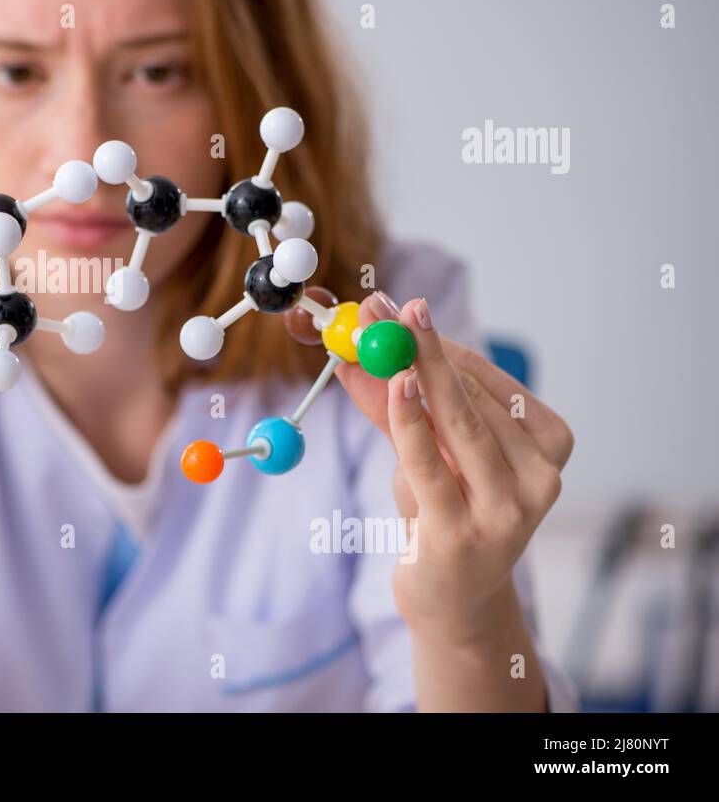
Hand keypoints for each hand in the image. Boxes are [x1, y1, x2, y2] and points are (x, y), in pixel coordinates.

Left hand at [334, 292, 573, 639]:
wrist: (453, 602)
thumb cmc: (444, 517)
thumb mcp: (426, 455)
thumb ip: (395, 406)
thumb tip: (356, 350)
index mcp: (549, 445)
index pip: (486, 380)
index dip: (438, 340)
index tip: (398, 304)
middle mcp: (541, 476)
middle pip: (471, 398)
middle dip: (422, 346)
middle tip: (385, 307)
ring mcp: (508, 509)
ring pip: (457, 426)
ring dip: (411, 374)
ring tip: (376, 338)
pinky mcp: (465, 535)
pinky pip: (432, 465)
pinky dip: (411, 421)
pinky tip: (396, 384)